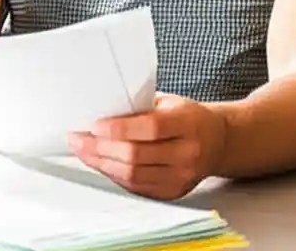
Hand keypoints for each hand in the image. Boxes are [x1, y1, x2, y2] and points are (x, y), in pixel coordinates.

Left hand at [68, 94, 227, 200]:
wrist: (218, 141)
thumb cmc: (187, 118)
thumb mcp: (169, 103)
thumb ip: (140, 108)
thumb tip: (99, 113)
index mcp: (188, 124)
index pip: (150, 128)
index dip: (118, 128)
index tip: (93, 125)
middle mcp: (188, 153)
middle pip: (136, 156)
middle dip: (99, 148)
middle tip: (77, 139)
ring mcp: (182, 177)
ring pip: (133, 175)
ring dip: (101, 164)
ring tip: (82, 152)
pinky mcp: (174, 192)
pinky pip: (136, 187)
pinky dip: (114, 175)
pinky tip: (100, 164)